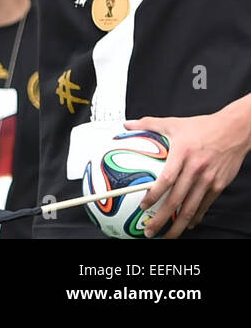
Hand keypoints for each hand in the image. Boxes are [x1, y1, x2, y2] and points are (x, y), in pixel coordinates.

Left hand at [126, 112, 250, 237]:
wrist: (234, 131)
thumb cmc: (202, 127)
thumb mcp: (173, 123)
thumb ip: (148, 124)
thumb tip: (126, 125)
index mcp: (182, 154)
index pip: (166, 180)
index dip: (154, 195)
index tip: (143, 206)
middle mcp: (195, 169)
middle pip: (177, 200)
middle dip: (162, 218)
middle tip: (150, 231)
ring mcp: (208, 179)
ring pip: (191, 207)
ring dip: (178, 224)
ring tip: (167, 235)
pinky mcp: (218, 185)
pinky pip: (205, 204)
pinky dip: (196, 216)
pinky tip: (187, 224)